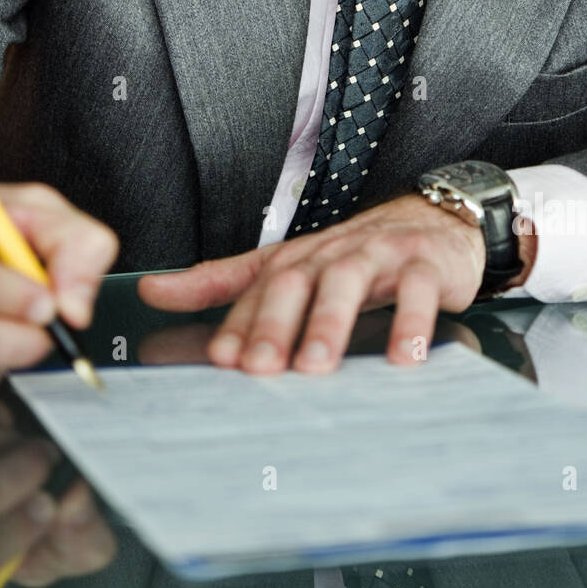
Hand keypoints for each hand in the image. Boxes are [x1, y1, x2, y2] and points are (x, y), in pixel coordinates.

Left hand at [139, 194, 534, 373]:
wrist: (433, 220)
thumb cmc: (354, 256)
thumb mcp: (287, 266)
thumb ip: (222, 282)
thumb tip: (153, 291)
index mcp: (296, 259)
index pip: (258, 290)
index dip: (238, 323)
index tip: (221, 360)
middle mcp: (331, 253)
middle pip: (296, 282)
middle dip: (276, 324)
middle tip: (261, 367)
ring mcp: (379, 255)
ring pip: (349, 282)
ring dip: (331, 322)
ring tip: (317, 364)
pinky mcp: (425, 264)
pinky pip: (418, 290)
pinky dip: (411, 323)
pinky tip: (404, 358)